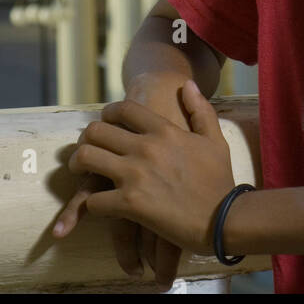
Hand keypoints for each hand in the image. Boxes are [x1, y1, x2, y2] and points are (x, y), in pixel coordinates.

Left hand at [59, 81, 236, 261]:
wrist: (224, 218)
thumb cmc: (219, 180)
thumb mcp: (214, 139)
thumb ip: (200, 110)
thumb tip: (187, 85)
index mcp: (163, 130)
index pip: (123, 109)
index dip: (108, 113)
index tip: (105, 123)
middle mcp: (145, 147)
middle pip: (97, 131)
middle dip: (86, 139)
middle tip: (86, 149)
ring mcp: (134, 175)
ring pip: (87, 158)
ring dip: (80, 165)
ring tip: (81, 173)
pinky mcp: (129, 204)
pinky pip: (94, 199)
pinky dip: (92, 204)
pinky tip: (100, 206)